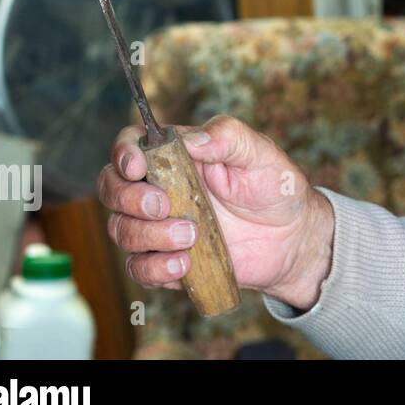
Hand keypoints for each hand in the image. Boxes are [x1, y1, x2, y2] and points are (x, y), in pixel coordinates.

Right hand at [97, 115, 334, 310]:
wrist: (293, 237)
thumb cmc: (275, 187)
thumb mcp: (260, 153)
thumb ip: (227, 136)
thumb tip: (191, 140)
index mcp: (177, 155)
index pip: (130, 145)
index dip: (123, 153)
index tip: (137, 167)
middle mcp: (161, 188)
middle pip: (111, 188)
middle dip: (128, 198)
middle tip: (164, 206)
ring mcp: (161, 226)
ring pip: (121, 230)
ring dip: (148, 235)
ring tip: (191, 236)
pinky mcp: (168, 260)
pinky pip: (139, 268)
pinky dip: (154, 268)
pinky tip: (184, 265)